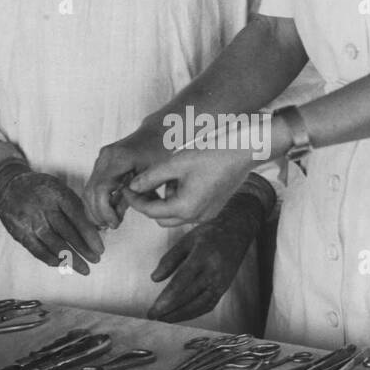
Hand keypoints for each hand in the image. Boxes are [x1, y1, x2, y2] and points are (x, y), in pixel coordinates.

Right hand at [0, 169, 103, 273]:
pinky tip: (62, 264)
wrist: (7, 186)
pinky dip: (51, 259)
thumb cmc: (41, 189)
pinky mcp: (20, 233)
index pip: (77, 217)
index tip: (100, 248)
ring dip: (70, 259)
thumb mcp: (59, 188)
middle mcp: (44, 208)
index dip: (90, 235)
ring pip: (53, 244)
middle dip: (83, 249)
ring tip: (83, 268)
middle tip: (96, 260)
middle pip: (67, 233)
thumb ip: (75, 206)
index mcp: (57, 194)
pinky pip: (38, 250)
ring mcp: (30, 221)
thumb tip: (94, 229)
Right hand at [85, 123, 171, 228]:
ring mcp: (101, 159)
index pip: (101, 189)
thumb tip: (118, 214)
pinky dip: (98, 200)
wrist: (157, 132)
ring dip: (95, 208)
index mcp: (118, 159)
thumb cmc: (160, 151)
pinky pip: (94, 184)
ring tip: (108, 222)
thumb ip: (138, 194)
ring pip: (89, 189)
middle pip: (91, 190)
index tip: (113, 223)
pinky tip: (107, 212)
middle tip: (110, 226)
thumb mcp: (153, 175)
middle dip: (98, 212)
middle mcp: (105, 157)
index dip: (104, 210)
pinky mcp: (102, 163)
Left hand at [126, 146, 254, 226]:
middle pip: (160, 218)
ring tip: (165, 178)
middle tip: (140, 185)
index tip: (126, 187)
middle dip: (148, 203)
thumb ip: (150, 177)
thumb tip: (133, 187)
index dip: (135, 199)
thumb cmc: (210, 154)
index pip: (150, 210)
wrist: (242, 152)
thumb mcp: (175, 163)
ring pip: (174, 215)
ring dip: (164, 201)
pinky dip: (179, 200)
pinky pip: (188, 210)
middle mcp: (196, 217)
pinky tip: (181, 180)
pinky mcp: (213, 209)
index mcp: (185, 208)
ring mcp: (206, 215)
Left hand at [147, 199, 261, 322]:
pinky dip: (193, 313)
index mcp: (202, 256)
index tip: (153, 309)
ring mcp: (221, 282)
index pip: (182, 281)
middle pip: (189, 296)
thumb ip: (169, 259)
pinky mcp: (224, 288)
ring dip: (180, 315)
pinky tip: (179, 315)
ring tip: (163, 319)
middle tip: (152, 316)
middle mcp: (213, 272)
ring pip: (199, 305)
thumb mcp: (186, 240)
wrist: (237, 232)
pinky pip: (207, 306)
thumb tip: (154, 279)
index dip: (167, 298)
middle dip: (170, 309)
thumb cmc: (209, 234)